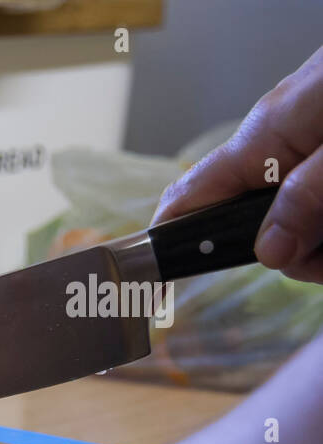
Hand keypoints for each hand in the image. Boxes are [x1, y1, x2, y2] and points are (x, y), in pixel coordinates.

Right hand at [153, 44, 322, 282]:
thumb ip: (306, 199)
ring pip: (304, 227)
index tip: (161, 281)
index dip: (170, 238)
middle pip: (261, 227)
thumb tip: (269, 252)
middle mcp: (282, 148)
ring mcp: (312, 156)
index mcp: (265, 137)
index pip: (190, 195)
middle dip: (300, 255)